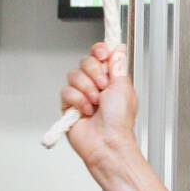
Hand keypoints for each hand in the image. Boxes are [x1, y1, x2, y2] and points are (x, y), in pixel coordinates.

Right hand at [61, 41, 137, 169]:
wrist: (107, 142)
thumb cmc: (119, 120)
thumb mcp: (123, 86)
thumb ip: (117, 65)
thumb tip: (118, 48)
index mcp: (111, 78)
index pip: (100, 54)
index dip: (99, 51)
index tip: (103, 55)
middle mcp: (95, 84)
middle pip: (85, 61)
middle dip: (95, 73)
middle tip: (103, 87)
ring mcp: (81, 94)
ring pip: (74, 75)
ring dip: (87, 89)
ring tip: (95, 103)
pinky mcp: (68, 105)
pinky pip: (66, 91)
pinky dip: (77, 100)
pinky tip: (86, 111)